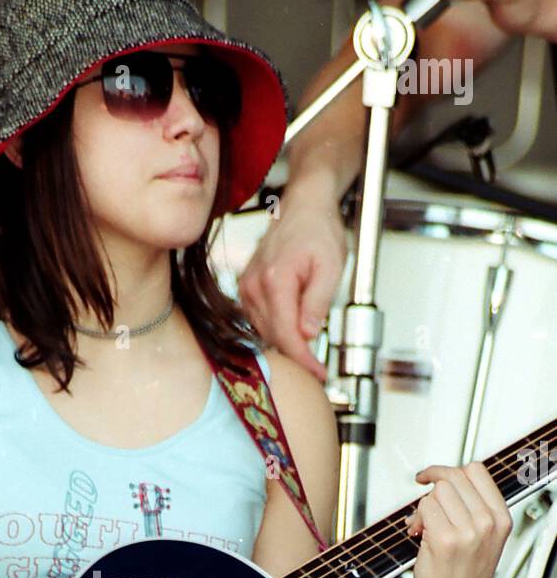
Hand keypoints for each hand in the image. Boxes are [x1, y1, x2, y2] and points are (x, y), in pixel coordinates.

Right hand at [238, 185, 346, 381]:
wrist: (304, 205)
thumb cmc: (318, 229)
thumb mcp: (331, 266)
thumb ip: (318, 301)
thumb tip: (308, 333)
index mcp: (275, 279)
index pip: (286, 334)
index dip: (303, 359)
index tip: (318, 372)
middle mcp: (254, 285)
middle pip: (273, 336)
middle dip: (296, 354)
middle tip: (318, 367)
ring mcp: (247, 287)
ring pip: (264, 331)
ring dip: (285, 343)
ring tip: (308, 348)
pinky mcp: (246, 288)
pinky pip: (259, 320)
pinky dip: (276, 330)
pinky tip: (292, 330)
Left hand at [403, 460, 512, 577]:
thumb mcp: (483, 540)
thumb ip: (473, 509)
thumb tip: (446, 481)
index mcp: (501, 518)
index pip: (476, 471)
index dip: (449, 470)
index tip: (433, 476)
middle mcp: (488, 523)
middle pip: (453, 477)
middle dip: (431, 487)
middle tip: (422, 503)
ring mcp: (468, 531)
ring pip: (437, 492)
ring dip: (423, 507)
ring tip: (423, 527)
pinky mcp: (445, 539)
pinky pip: (423, 508)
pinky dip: (415, 519)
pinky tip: (418, 534)